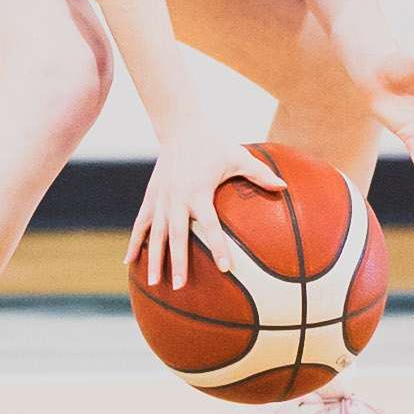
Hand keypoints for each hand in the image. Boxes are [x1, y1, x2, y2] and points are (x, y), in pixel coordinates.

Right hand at [134, 132, 274, 293]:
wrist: (180, 127)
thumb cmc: (213, 144)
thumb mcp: (239, 156)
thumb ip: (260, 173)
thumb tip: (284, 187)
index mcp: (199, 191)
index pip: (210, 225)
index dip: (218, 247)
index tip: (226, 268)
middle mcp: (176, 198)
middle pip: (176, 236)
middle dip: (178, 262)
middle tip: (180, 287)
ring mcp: (160, 199)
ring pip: (155, 234)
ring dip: (154, 259)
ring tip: (155, 283)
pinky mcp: (150, 197)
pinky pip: (140, 224)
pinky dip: (134, 243)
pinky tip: (129, 263)